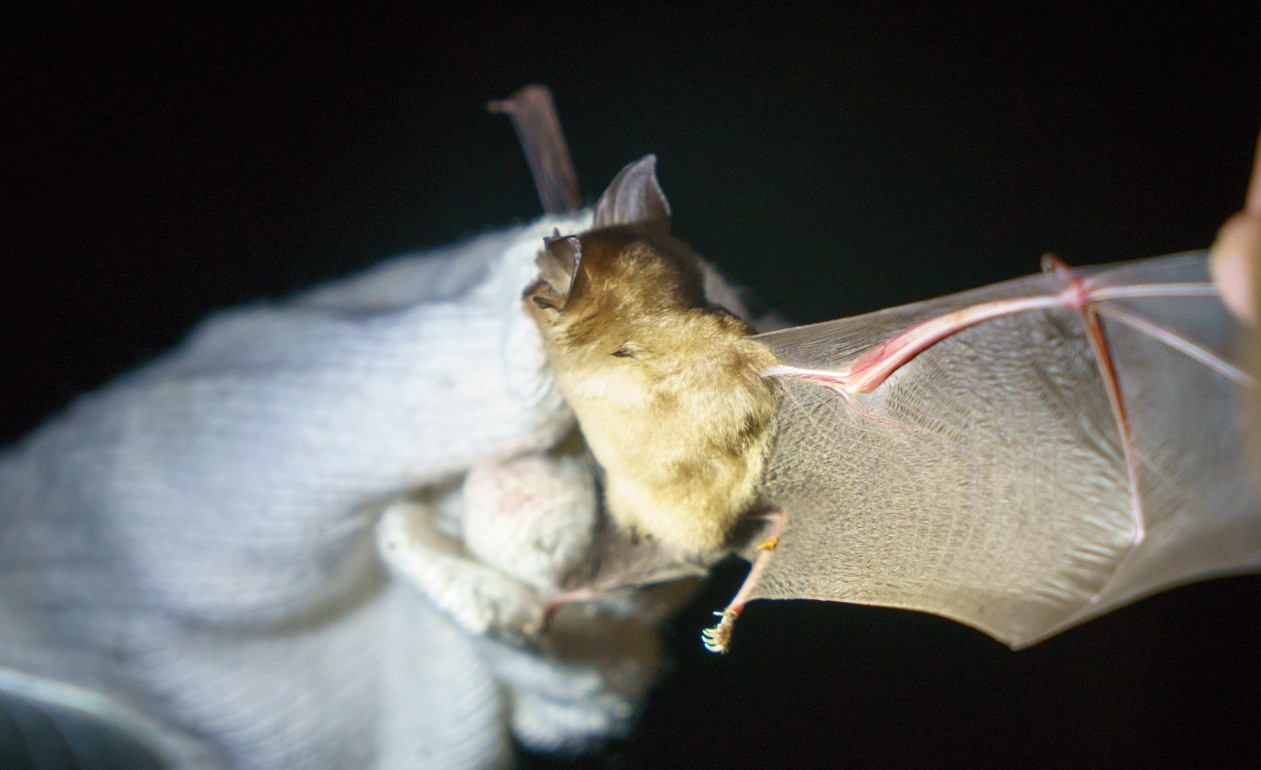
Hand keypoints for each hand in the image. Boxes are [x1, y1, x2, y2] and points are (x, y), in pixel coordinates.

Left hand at [0, 215, 682, 768]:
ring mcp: (560, 544)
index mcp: (499, 326)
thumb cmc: (198, 485)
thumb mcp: (312, 407)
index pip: (652, 303)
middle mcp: (549, 431)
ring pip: (662, 567)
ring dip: (558, 590)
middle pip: (681, 443)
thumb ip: (454, 359)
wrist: (139, 654)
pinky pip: (620, 669)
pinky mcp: (553, 653)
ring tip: (424, 573)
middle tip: (490, 506)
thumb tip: (595, 275)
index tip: (660, 399)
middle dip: (602, 493)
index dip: (683, 346)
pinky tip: (467, 653)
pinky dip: (552, 669)